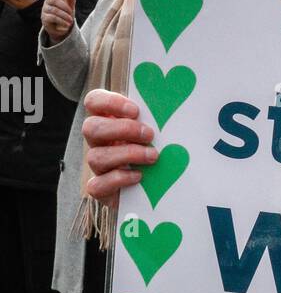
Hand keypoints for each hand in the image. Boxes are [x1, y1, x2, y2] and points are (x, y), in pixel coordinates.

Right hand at [42, 0, 75, 42]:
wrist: (61, 27)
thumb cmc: (65, 14)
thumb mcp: (70, 6)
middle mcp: (47, 1)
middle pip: (53, 0)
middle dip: (64, 7)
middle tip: (71, 13)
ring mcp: (45, 10)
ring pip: (54, 10)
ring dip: (64, 16)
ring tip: (70, 20)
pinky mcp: (44, 18)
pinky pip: (53, 18)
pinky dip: (62, 21)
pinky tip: (67, 24)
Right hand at [82, 89, 157, 207]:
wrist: (158, 191)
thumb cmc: (158, 151)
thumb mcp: (159, 132)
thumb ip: (159, 118)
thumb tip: (178, 103)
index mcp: (108, 120)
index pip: (93, 101)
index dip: (109, 102)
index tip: (135, 111)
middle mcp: (99, 142)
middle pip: (91, 127)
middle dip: (122, 129)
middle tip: (149, 135)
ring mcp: (98, 166)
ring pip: (95, 156)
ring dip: (127, 154)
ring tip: (152, 156)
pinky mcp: (100, 189)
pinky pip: (98, 184)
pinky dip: (119, 179)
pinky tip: (139, 176)